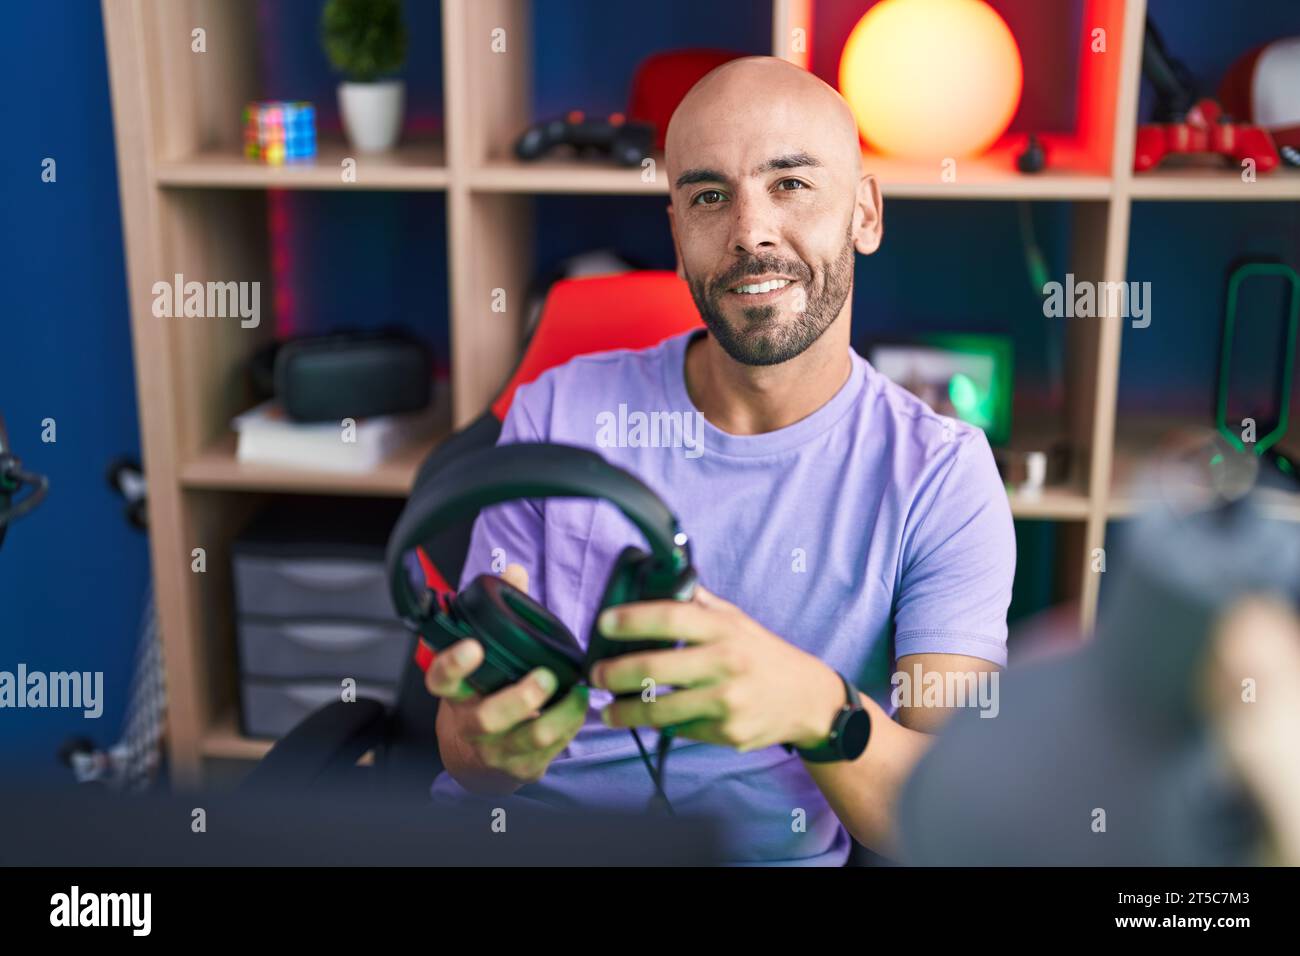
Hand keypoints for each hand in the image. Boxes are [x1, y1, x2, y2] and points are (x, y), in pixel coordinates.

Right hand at [425, 563, 587, 792]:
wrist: (473, 759)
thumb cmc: (482, 696)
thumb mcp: (482, 660)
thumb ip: (498, 614)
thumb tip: (513, 571)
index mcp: (455, 694)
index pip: (442, 679)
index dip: (454, 664)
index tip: (474, 647)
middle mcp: (470, 724)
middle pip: (488, 717)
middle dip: (521, 696)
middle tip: (545, 675)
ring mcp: (496, 749)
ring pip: (529, 737)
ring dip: (561, 713)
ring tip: (577, 691)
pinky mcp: (521, 767)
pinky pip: (551, 750)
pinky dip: (570, 727)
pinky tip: (577, 708)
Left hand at [589, 584, 842, 752]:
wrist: (806, 699)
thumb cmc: (762, 653)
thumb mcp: (736, 620)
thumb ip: (698, 603)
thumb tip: (656, 578)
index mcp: (724, 629)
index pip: (670, 617)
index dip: (631, 619)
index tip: (603, 623)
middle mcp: (725, 664)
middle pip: (654, 669)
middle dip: (615, 674)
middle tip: (595, 676)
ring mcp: (726, 702)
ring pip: (660, 711)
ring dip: (625, 712)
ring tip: (607, 710)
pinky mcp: (727, 733)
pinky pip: (680, 731)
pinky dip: (659, 726)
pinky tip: (646, 721)